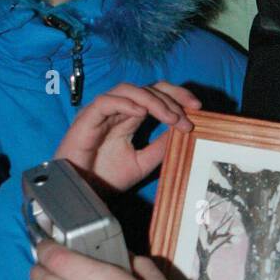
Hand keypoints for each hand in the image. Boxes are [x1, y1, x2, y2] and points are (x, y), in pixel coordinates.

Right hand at [54, 82, 200, 193]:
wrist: (81, 192)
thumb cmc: (106, 178)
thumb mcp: (143, 162)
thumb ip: (161, 146)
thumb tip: (183, 132)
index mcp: (131, 118)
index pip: (157, 96)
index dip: (178, 97)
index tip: (198, 109)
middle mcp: (118, 110)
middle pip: (148, 87)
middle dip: (172, 95)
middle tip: (191, 110)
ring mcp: (103, 112)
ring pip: (130, 90)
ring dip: (154, 100)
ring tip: (171, 117)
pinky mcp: (88, 117)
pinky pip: (107, 101)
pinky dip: (126, 103)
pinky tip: (143, 113)